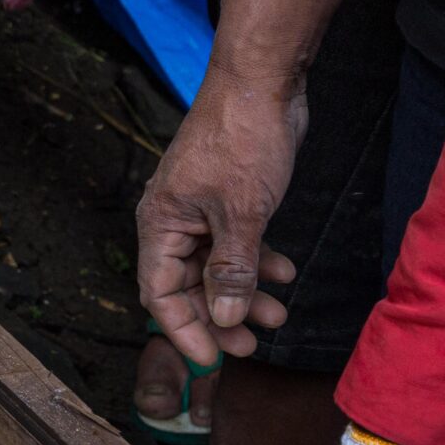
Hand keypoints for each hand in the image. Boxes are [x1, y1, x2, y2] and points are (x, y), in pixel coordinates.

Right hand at [135, 66, 303, 367]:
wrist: (262, 84)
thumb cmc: (242, 140)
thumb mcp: (243, 213)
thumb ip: (233, 271)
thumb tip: (226, 319)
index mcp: (161, 225)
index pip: (159, 294)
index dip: (185, 330)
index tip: (213, 360)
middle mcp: (173, 222)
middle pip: (186, 287)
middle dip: (220, 316)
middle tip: (252, 343)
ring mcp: (200, 211)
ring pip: (215, 268)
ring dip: (245, 293)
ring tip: (278, 313)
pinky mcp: (226, 200)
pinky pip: (235, 245)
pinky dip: (258, 262)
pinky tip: (285, 272)